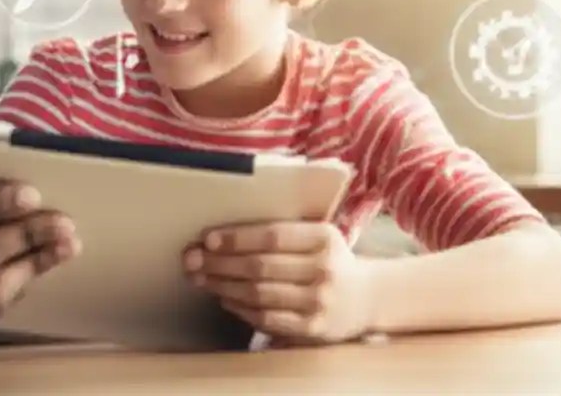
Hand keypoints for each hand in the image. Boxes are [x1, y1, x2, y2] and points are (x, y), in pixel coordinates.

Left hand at [183, 221, 376, 345]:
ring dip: (223, 285)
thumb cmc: (328, 259)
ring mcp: (319, 301)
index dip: (237, 238)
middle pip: (260, 265)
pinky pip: (267, 318)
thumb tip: (222, 235)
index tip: (208, 239)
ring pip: (259, 293)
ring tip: (201, 278)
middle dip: (220, 263)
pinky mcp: (313, 328)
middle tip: (192, 259)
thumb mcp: (317, 235)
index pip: (272, 236)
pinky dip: (240, 308)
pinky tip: (224, 298)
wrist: (367, 297)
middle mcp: (324, 269)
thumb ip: (281, 232)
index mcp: (324, 237)